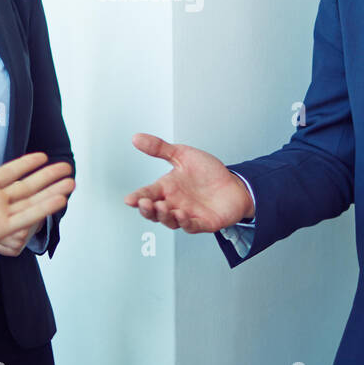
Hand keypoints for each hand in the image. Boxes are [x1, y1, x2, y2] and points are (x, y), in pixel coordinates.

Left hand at [0, 145, 73, 259]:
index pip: (9, 172)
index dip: (26, 164)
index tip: (43, 156)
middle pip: (27, 186)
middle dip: (48, 178)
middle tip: (67, 169)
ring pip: (31, 201)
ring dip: (52, 192)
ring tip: (71, 183)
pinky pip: (25, 216)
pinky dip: (43, 209)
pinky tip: (59, 200)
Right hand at [124, 132, 252, 232]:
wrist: (234, 184)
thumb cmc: (208, 172)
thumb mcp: (182, 155)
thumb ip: (160, 148)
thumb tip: (137, 138)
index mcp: (167, 188)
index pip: (147, 194)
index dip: (137, 197)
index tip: (129, 199)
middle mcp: (174, 203)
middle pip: (154, 212)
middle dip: (147, 210)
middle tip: (144, 203)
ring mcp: (188, 215)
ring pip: (170, 221)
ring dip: (164, 216)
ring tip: (162, 207)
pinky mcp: (203, 223)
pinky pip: (192, 226)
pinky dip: (185, 223)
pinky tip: (181, 215)